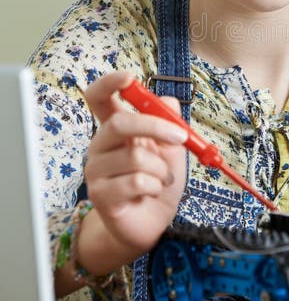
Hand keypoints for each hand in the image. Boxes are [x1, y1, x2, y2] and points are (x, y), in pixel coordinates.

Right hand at [79, 71, 187, 270]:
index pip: (99, 99)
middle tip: (180, 138)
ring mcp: (96, 171)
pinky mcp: (101, 196)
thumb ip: (170, 124)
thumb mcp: (172, 149)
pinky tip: (152, 192)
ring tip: (163, 179)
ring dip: (161, 169)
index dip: (109, 84)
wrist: (151, 223)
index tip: (128, 77)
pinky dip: (155, 186)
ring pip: (135, 157)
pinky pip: (136, 182)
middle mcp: (100, 146)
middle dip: (155, 127)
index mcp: (115, 128)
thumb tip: (170, 101)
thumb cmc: (158, 181)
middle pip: (119, 124)